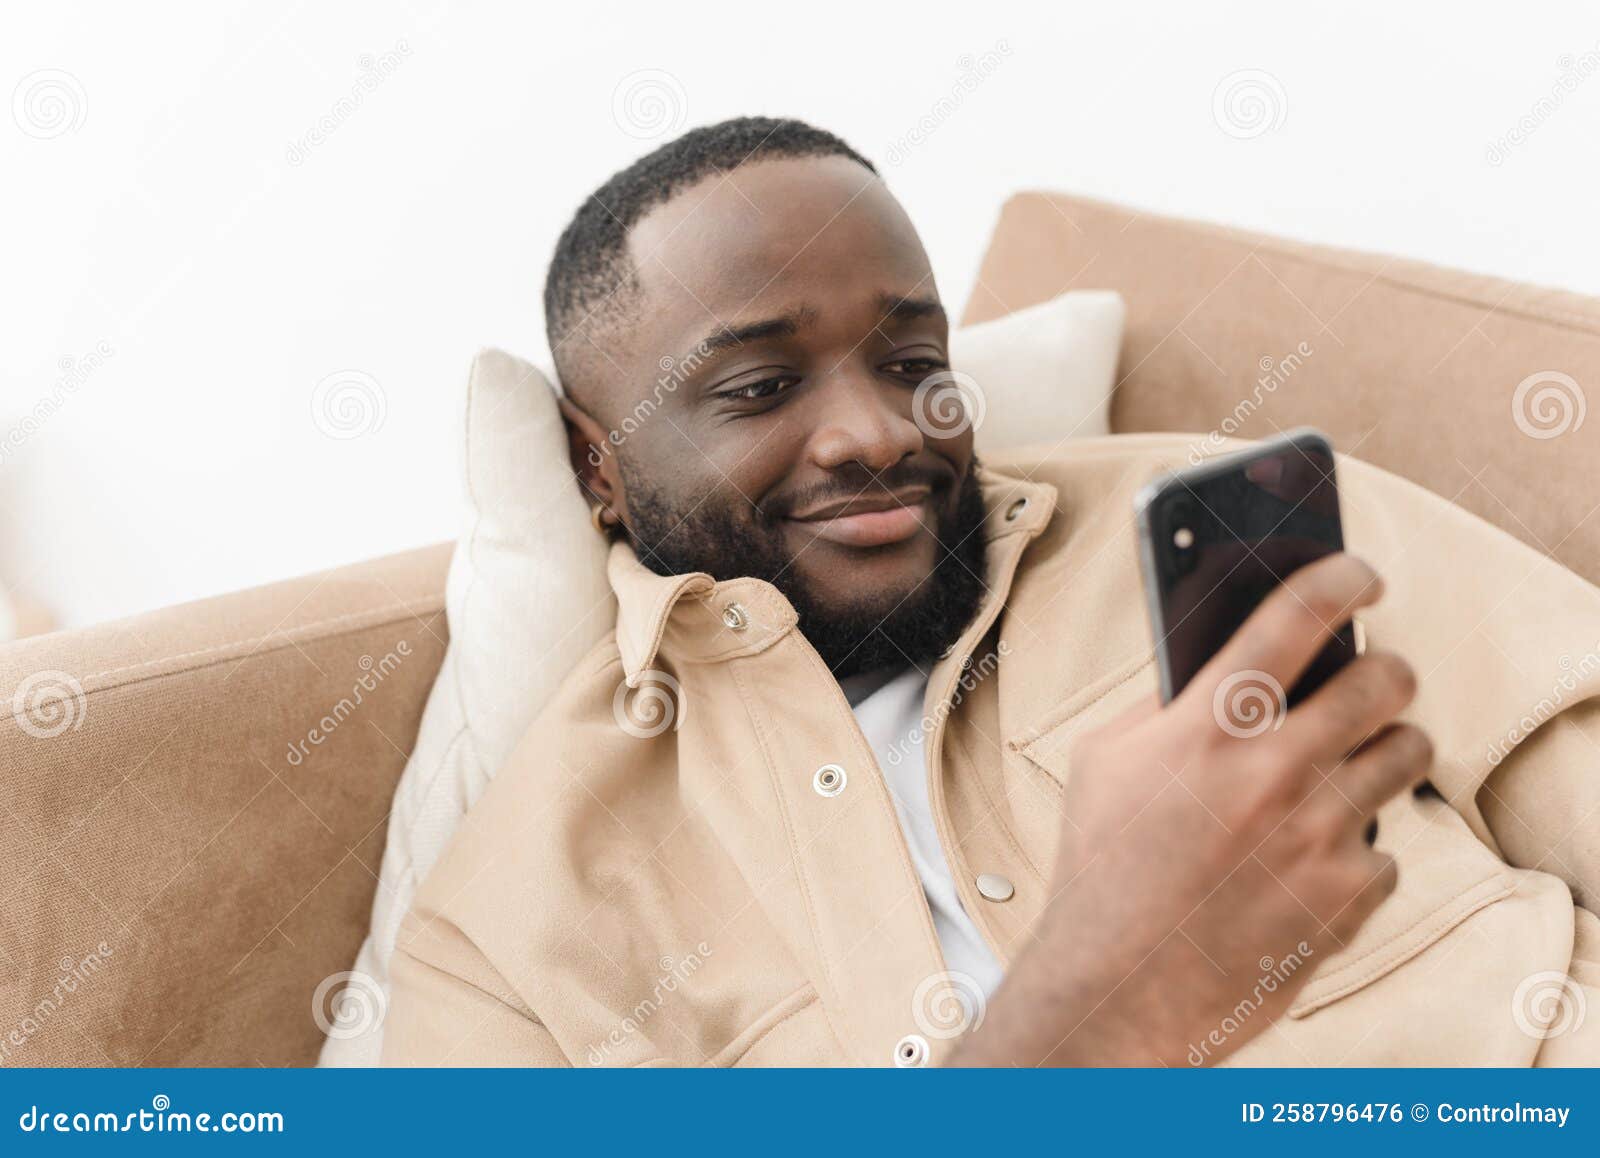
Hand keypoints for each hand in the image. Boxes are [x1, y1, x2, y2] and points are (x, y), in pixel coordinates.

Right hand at [952, 554, 1430, 1065]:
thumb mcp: (1107, 759)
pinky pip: (1386, 848)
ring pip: (1407, 755)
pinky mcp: (1346, 897)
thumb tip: (1225, 661)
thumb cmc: (1103, 866)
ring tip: (1357, 761)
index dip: (1340, 577)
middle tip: (1373, 678)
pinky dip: (1356, 849)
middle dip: (1385, 669)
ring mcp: (1319, 836)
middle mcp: (1274, 772)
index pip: (1295, 616)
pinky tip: (1312, 859)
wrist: (1119, 985)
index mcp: (1207, 725)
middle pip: (1384, 680)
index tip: (1358, 575)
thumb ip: (1169, 704)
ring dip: (1386, 749)